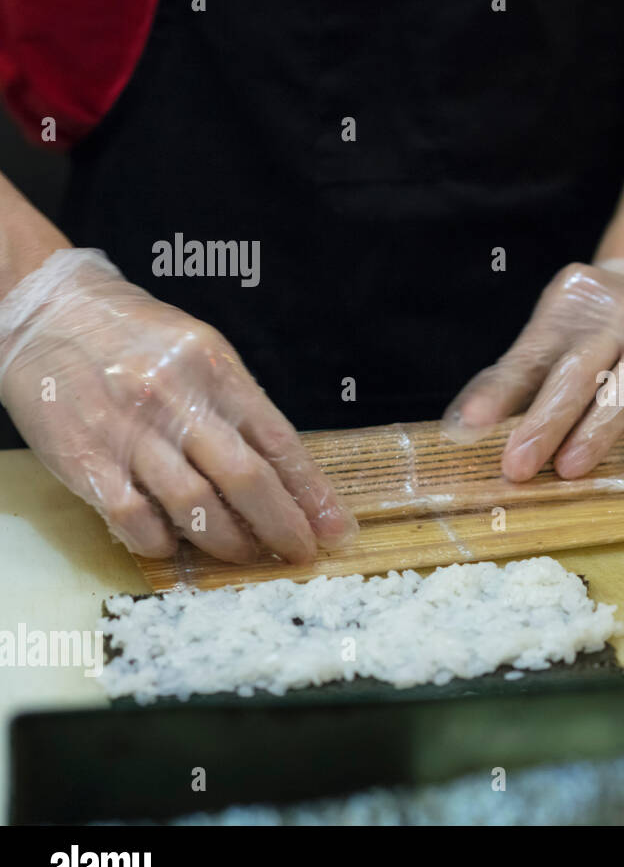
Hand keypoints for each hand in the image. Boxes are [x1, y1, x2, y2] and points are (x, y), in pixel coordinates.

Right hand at [0, 249, 357, 562]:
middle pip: (245, 479)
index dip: (312, 492)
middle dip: (282, 525)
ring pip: (194, 507)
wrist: (45, 313)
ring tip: (246, 554)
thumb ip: (239, 406)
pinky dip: (161, 541)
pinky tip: (175, 545)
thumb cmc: (134, 336)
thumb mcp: (202, 351)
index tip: (334, 527)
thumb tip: (286, 472)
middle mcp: (176, 401)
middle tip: (299, 551)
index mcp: (216, 370)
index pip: (279, 442)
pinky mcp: (84, 459)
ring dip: (229, 542)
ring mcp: (129, 432)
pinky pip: (134, 518)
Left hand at [443, 260, 623, 481]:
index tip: (471, 428)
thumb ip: (509, 383)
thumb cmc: (591, 332)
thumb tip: (461, 430)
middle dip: (546, 423)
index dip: (499, 395)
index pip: (529, 358)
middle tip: (519, 467)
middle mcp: (614, 319)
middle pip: (578, 373)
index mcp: (566, 313)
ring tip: (571, 469)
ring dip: (599, 430)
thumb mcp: (547, 341)